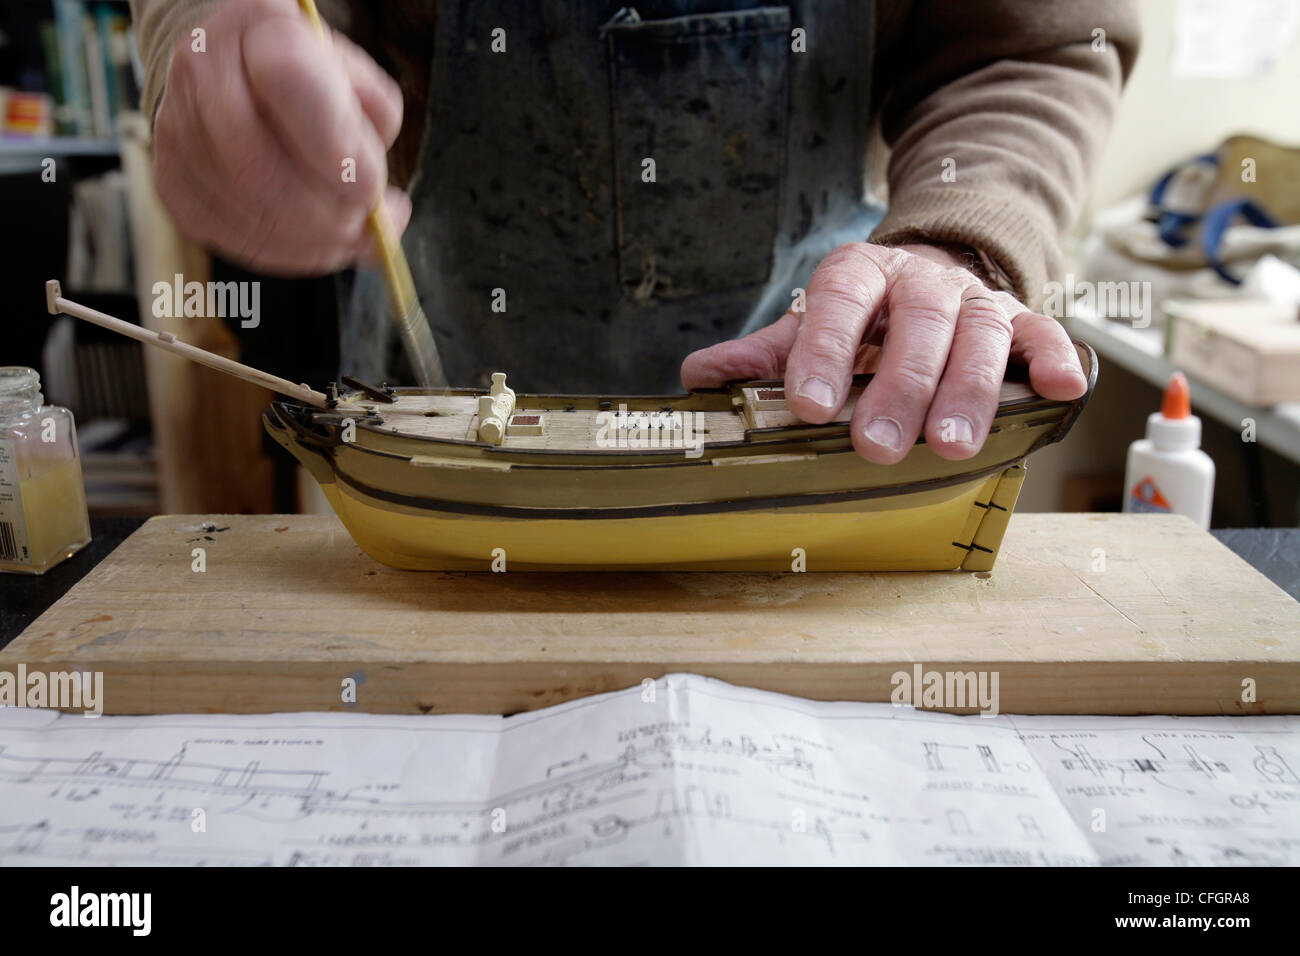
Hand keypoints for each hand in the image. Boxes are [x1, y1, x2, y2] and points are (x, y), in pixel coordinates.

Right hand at [153, 0, 407, 274]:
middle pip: (260, 167)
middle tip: (364, 223)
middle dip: (327, 213)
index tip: (373, 187)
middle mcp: (202, 74)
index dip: (338, 152)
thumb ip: (378, 130)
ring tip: (348, 234)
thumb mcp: (355, 76)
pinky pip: (234, 238)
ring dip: (313, 240)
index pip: (291, 85)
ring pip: (247, 211)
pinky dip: (288, 253)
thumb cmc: (305, 76)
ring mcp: (176, 133)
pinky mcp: (173, 184)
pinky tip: (314, 240)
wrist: (231, 71)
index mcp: (256, 30)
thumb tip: (387, 213)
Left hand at [681, 242, 1087, 462]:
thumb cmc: (861, 320)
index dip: (825, 349)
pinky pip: (1045, 334)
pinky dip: (1056, 360)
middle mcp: (921, 280)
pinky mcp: (1021, 321)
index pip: (840, 299)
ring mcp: (975, 300)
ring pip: (981, 335)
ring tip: (950, 445)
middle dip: (898, 387)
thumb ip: (760, 358)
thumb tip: (698, 378)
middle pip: (917, 324)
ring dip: (970, 390)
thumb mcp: (807, 330)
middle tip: (878, 446)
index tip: (810, 405)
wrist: (928, 276)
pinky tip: (1061, 390)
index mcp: (859, 273)